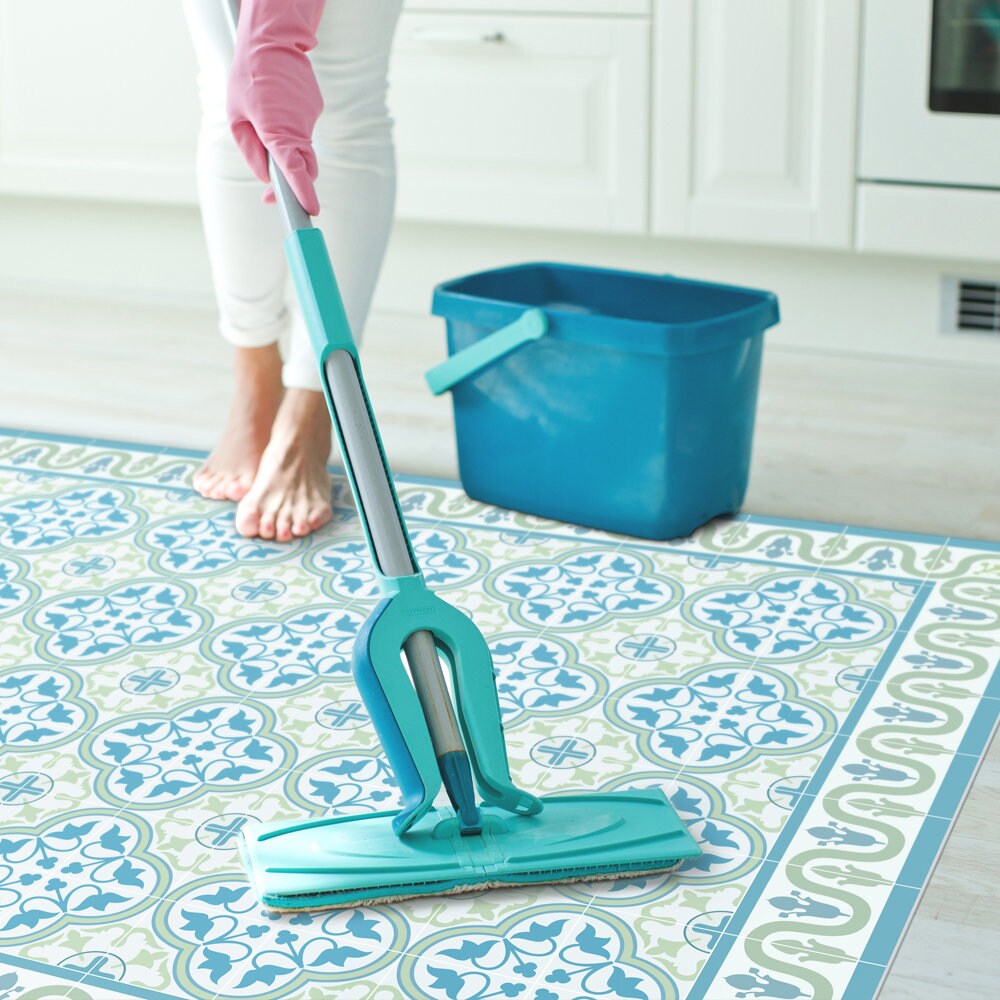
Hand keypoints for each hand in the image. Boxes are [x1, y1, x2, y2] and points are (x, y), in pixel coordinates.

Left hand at [227, 0, 325, 215]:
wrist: (272, 39)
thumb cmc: (248, 76)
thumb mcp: (236, 116)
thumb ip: (251, 151)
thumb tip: (265, 176)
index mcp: (276, 131)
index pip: (295, 170)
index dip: (303, 192)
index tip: (310, 210)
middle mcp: (298, 127)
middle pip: (305, 166)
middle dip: (294, 181)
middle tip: (274, 190)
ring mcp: (310, 117)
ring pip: (303, 147)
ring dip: (288, 146)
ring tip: (266, 117)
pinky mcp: (315, 108)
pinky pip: (304, 128)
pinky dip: (292, 126)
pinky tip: (278, 105)